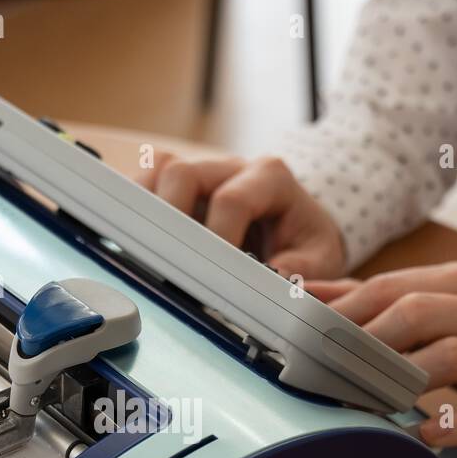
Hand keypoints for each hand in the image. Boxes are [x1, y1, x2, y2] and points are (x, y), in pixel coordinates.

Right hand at [135, 153, 345, 279]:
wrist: (300, 230)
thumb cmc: (306, 243)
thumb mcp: (319, 260)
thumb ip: (299, 272)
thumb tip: (273, 289)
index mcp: (270, 178)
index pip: (232, 199)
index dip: (217, 238)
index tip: (214, 276)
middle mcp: (231, 168)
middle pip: (183, 174)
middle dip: (171, 220)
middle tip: (172, 264)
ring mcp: (202, 174)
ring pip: (159, 172)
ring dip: (147, 211)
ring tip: (146, 251)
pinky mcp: (180, 187)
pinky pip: (148, 183)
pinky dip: (138, 210)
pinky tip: (137, 240)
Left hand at [306, 261, 456, 448]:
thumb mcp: (430, 311)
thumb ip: (369, 301)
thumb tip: (303, 292)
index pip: (391, 289)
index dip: (345, 314)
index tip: (308, 340)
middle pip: (419, 314)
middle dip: (367, 343)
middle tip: (330, 371)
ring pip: (452, 356)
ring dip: (401, 381)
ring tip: (367, 403)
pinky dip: (455, 425)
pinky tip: (425, 434)